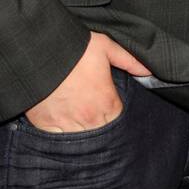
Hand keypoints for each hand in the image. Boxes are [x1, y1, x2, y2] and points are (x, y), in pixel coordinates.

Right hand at [22, 31, 150, 132]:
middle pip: (101, 132)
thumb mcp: (106, 48)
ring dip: (81, 131)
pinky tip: (60, 122)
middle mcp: (90, 120)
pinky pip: (57, 139)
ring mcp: (67, 126)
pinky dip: (60, 134)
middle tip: (90, 109)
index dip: (112, 110)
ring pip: (80, 140)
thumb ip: (130, 61)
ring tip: (76, 117)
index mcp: (107, 103)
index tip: (105, 101)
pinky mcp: (46, 127)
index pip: (117, 118)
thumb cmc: (74, 50)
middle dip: (99, 123)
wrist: (39, 53)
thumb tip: (149, 71)